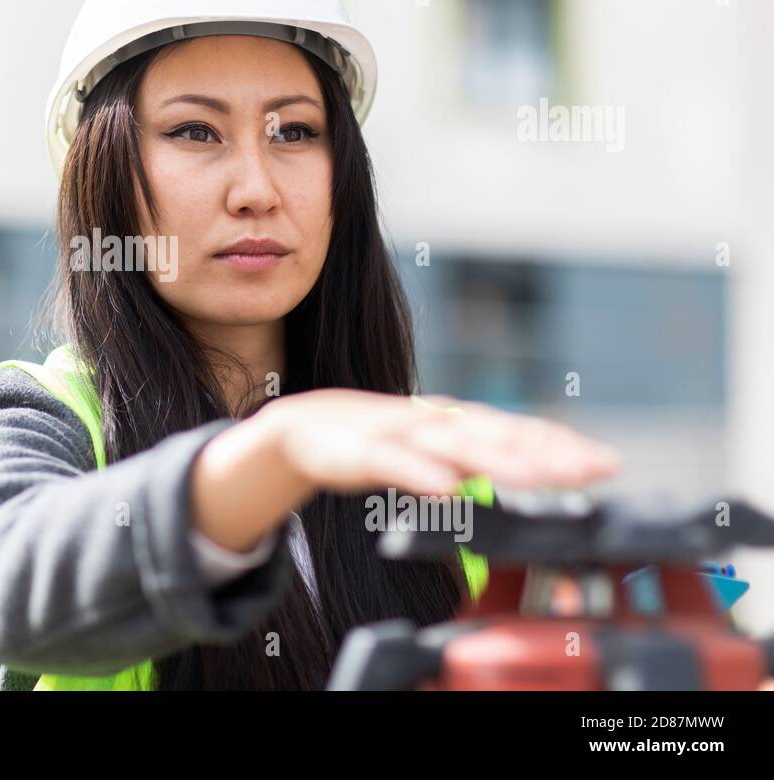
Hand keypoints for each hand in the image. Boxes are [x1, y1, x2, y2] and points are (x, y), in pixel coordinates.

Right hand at [257, 389, 620, 496]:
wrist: (305, 426)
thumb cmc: (378, 440)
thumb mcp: (436, 448)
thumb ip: (480, 458)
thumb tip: (535, 470)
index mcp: (458, 423)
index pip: (520, 431)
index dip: (564, 446)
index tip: (607, 464)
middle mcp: (439, 423)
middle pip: (502, 436)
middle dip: (550, 453)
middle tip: (595, 469)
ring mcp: (404, 435)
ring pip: (457, 447)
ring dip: (499, 461)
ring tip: (538, 478)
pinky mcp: (367, 452)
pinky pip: (398, 466)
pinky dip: (423, 475)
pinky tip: (447, 490)